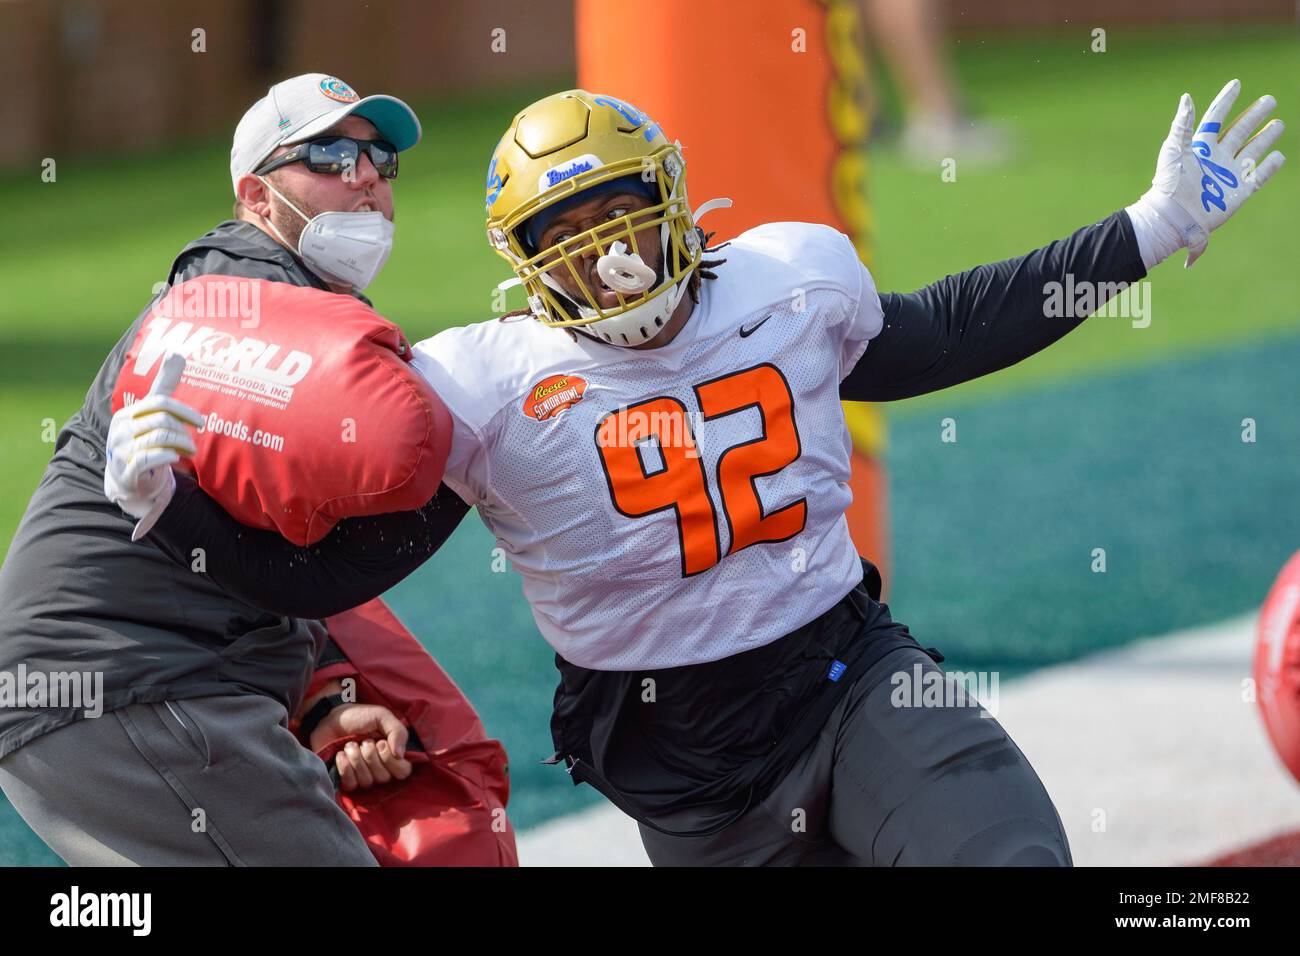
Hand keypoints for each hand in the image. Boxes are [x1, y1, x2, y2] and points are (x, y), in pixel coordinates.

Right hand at [103, 352, 203, 539]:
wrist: (129, 479)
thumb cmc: (145, 440)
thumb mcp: (154, 413)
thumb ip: (164, 385)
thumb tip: (176, 353)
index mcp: (129, 413)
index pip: (161, 402)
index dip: (185, 411)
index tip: (201, 423)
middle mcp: (121, 428)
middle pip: (163, 420)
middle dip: (184, 432)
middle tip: (192, 445)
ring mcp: (121, 449)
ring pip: (160, 438)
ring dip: (181, 446)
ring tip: (187, 452)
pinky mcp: (126, 469)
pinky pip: (148, 458)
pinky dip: (166, 457)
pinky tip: (174, 458)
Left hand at [309, 702, 412, 790]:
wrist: (331, 718)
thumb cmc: (359, 717)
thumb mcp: (382, 717)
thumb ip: (398, 732)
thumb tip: (400, 754)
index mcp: (392, 754)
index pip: (403, 771)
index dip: (392, 760)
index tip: (381, 743)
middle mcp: (380, 768)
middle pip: (384, 777)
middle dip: (371, 756)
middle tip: (364, 741)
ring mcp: (363, 775)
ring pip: (367, 781)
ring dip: (357, 759)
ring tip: (350, 744)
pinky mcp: (346, 779)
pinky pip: (351, 784)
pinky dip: (345, 767)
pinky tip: (341, 754)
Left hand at [1135, 79, 1284, 266]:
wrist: (1173, 216)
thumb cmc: (1169, 183)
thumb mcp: (1174, 150)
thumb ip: (1182, 124)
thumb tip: (1187, 97)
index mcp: (1200, 147)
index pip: (1216, 118)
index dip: (1226, 101)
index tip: (1236, 84)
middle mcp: (1216, 158)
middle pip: (1239, 131)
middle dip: (1254, 116)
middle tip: (1269, 100)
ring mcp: (1228, 175)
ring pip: (1252, 150)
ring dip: (1265, 137)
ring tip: (1278, 123)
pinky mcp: (1238, 193)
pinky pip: (1258, 176)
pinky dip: (1269, 166)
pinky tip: (1279, 155)